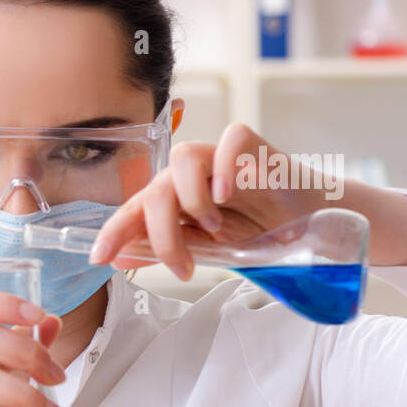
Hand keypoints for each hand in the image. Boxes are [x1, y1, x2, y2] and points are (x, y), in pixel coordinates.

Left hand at [90, 123, 321, 279]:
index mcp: (173, 198)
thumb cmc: (256, 231)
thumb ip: (169, 250)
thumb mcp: (208, 249)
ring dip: (192, 200)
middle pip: (156, 190)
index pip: (134, 208)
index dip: (114, 231)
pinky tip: (227, 195)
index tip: (100, 258)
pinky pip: (232, 139)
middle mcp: (190, 176)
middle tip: (184, 268)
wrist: (307, 222)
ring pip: (183, 157)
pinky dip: (226, 167)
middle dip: (163, 236)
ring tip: (215, 227)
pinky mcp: (254, 146)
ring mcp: (220, 158)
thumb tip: (122, 259)